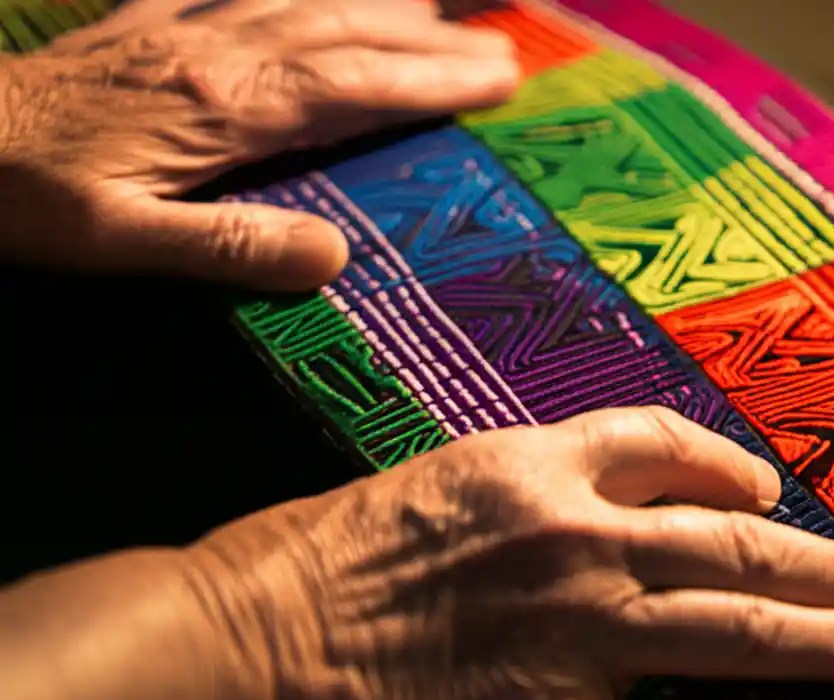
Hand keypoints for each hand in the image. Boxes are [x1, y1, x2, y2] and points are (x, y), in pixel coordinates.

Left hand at [0, 0, 518, 289]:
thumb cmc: (25, 199)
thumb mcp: (123, 243)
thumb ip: (230, 247)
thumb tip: (336, 257)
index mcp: (222, 109)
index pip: (351, 86)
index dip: (431, 81)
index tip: (500, 80)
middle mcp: (216, 52)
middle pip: (346, 35)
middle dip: (432, 42)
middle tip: (503, 52)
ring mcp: (182, 28)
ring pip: (305, 1)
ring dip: (380, 7)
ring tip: (439, 14)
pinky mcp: (146, 23)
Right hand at [185, 407, 833, 699]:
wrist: (252, 641)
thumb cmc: (319, 561)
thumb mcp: (435, 487)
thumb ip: (531, 497)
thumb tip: (616, 522)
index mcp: (534, 464)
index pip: (663, 442)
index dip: (727, 467)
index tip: (765, 494)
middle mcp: (576, 536)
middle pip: (734, 544)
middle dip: (825, 569)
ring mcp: (578, 629)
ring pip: (735, 625)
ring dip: (823, 637)